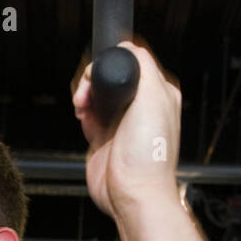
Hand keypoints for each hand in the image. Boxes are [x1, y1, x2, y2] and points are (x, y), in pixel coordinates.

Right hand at [72, 40, 180, 218]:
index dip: (112, 62)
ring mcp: (121, 123)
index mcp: (157, 94)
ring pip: (98, 94)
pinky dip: (83, 113)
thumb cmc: (148, 156)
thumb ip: (142, 66)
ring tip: (82, 105)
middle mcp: (140, 107)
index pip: (132, 62)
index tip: (102, 71)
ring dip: (86, 95)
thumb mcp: (153, 98)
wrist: (132, 194)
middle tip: (88, 92)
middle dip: (94, 80)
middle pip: (111, 77)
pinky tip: (83, 117)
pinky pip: (89, 116)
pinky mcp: (104, 138)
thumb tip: (127, 47)